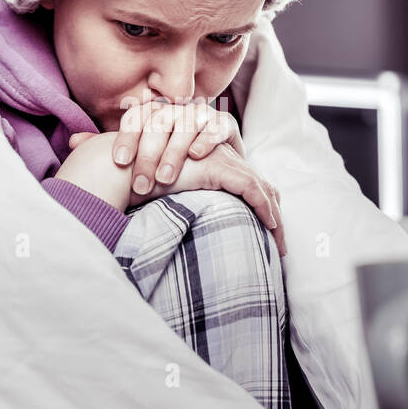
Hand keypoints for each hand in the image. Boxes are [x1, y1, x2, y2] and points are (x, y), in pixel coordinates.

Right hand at [66, 133, 285, 255]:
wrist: (127, 171)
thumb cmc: (143, 186)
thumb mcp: (173, 200)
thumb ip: (190, 206)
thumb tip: (194, 238)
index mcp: (215, 166)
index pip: (250, 187)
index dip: (263, 210)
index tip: (269, 238)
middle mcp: (222, 160)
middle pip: (262, 187)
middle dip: (275, 217)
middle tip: (280, 248)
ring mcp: (221, 161)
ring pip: (262, 189)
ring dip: (274, 218)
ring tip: (279, 244)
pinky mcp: (217, 166)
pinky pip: (251, 188)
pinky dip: (263, 206)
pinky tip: (269, 224)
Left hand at [110, 98, 245, 199]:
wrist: (218, 160)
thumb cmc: (173, 158)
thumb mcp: (144, 152)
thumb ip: (114, 148)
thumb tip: (74, 142)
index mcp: (155, 113)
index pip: (137, 118)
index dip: (127, 137)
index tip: (119, 162)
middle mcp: (177, 109)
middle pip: (159, 124)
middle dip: (148, 155)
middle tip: (140, 185)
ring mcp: (201, 115)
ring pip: (185, 127)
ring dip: (174, 153)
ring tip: (164, 179)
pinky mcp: (225, 124)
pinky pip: (216, 127)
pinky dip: (206, 140)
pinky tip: (196, 156)